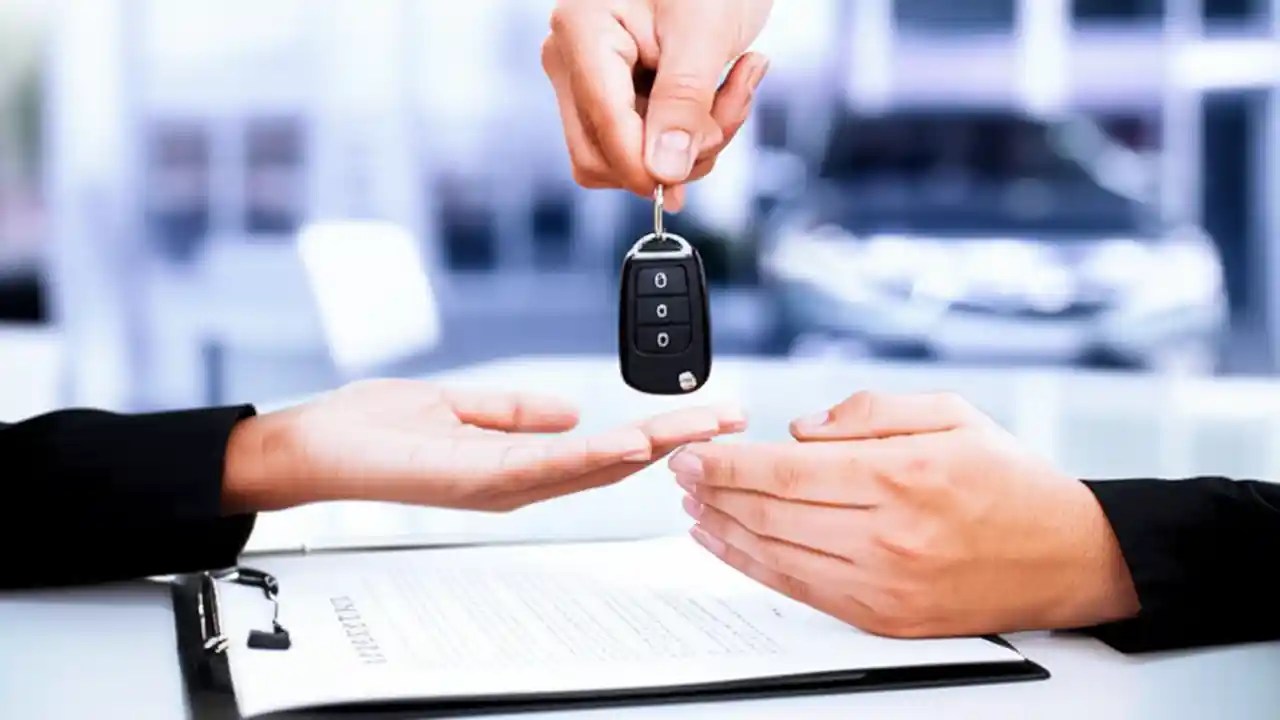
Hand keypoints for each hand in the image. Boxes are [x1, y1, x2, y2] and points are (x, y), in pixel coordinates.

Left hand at [223, 379, 744, 513]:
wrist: (312, 448)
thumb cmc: (372, 430)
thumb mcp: (458, 407)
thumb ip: (514, 411)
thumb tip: (569, 409)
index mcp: (516, 463)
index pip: (601, 448)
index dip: (656, 431)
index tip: (702, 412)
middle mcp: (516, 481)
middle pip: (611, 461)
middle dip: (674, 440)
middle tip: (729, 418)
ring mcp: (498, 485)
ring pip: (591, 466)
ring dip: (650, 446)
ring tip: (699, 426)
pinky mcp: (474, 480)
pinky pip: (544, 467)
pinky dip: (592, 455)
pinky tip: (629, 441)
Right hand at [542, 0, 773, 210]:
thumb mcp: (705, 32)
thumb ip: (683, 102)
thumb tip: (663, 172)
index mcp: (581, 31)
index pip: (603, 128)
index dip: (647, 167)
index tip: (692, 169)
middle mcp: (571, 60)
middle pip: (603, 157)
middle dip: (675, 155)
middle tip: (728, 112)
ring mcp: (589, 82)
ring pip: (628, 160)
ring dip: (693, 146)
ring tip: (737, 88)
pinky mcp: (615, 97)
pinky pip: (646, 146)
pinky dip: (693, 135)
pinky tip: (724, 92)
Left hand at [669, 391, 1139, 637]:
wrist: (1069, 556)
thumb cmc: (1012, 482)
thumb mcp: (950, 414)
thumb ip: (868, 411)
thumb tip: (799, 429)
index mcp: (901, 476)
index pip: (787, 470)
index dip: (730, 463)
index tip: (695, 453)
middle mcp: (889, 535)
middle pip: (772, 515)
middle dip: (716, 492)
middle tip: (682, 474)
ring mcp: (885, 584)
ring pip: (778, 556)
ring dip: (725, 532)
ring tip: (693, 509)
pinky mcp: (886, 618)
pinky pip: (802, 591)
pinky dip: (756, 568)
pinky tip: (731, 547)